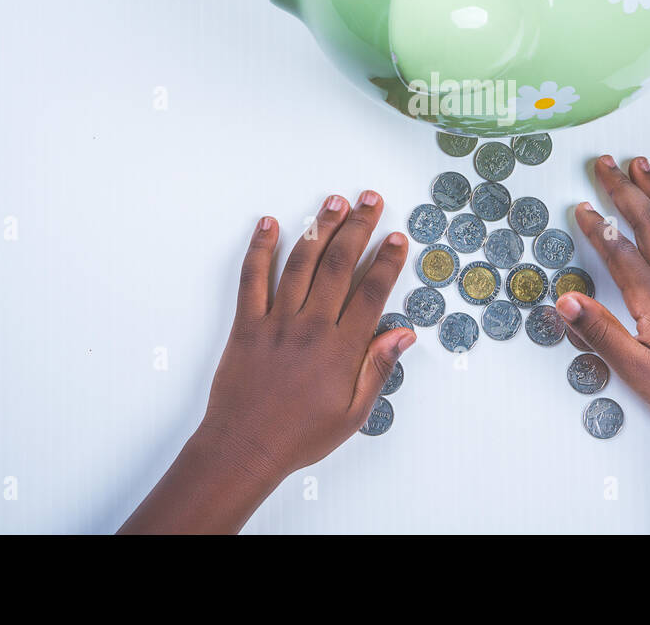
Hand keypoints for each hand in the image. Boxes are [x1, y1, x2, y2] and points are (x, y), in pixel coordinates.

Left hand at [121, 191, 414, 533]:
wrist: (245, 448)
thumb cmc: (301, 436)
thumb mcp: (354, 413)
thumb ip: (378, 368)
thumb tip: (404, 334)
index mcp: (341, 349)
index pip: (372, 292)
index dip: (387, 261)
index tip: (397, 238)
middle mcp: (311, 327)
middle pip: (339, 265)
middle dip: (358, 228)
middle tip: (371, 200)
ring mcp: (277, 322)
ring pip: (302, 263)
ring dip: (319, 228)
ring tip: (334, 201)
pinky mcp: (247, 324)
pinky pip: (252, 279)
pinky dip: (259, 248)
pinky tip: (269, 223)